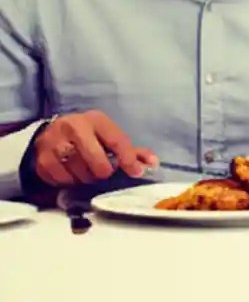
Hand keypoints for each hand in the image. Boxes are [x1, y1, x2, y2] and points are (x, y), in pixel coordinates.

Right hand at [32, 111, 158, 186]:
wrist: (50, 135)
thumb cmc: (87, 137)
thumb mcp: (107, 136)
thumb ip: (130, 150)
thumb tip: (152, 163)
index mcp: (95, 119)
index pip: (117, 141)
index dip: (128, 159)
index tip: (136, 172)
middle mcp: (74, 127)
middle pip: (97, 161)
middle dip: (104, 172)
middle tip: (104, 173)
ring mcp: (55, 143)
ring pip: (80, 173)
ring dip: (87, 178)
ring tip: (87, 171)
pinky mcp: (42, 160)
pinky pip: (63, 181)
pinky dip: (71, 182)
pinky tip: (72, 173)